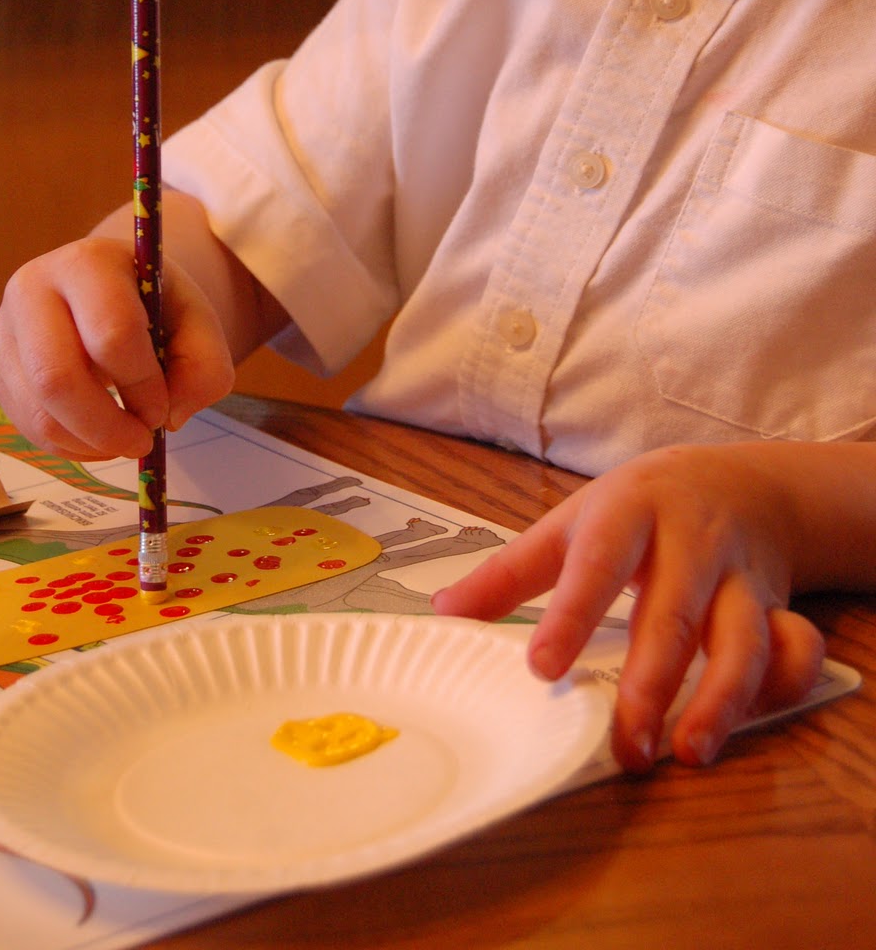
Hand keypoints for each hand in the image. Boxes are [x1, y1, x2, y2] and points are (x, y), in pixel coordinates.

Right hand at [0, 235, 233, 460]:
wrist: (109, 291)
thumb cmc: (153, 305)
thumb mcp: (196, 321)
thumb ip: (204, 366)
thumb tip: (169, 416)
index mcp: (88, 262)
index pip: (111, 332)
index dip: (142, 384)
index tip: (163, 408)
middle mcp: (32, 288)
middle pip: (56, 376)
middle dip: (106, 426)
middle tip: (141, 443)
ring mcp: (5, 330)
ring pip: (37, 411)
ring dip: (88, 443)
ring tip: (124, 439)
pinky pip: (26, 425)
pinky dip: (68, 446)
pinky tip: (98, 437)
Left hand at [432, 444, 825, 770]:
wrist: (736, 482)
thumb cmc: (640, 509)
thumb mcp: (571, 524)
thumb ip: (511, 572)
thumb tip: (443, 611)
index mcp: (627, 512)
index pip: (596, 563)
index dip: (570, 615)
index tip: (541, 667)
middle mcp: (688, 542)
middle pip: (673, 613)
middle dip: (651, 682)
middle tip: (624, 744)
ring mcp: (736, 574)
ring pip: (740, 638)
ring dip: (720, 699)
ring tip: (688, 752)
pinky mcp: (775, 603)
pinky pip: (792, 647)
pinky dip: (780, 685)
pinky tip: (748, 720)